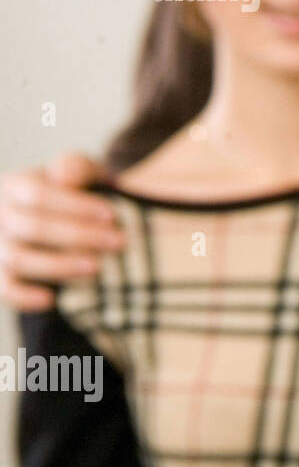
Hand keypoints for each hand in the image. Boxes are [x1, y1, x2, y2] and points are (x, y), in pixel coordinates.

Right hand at [0, 153, 123, 311]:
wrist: (70, 222)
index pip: (38, 194)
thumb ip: (78, 167)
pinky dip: (23, 296)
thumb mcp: (84, 174)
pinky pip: (3, 287)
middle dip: (78, 236)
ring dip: (57, 265)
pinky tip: (52, 300)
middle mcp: (0, 215)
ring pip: (15, 258)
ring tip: (96, 268)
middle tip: (119, 242)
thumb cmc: (79, 194)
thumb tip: (64, 175)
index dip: (76, 206)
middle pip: (31, 227)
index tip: (113, 215)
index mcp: (15, 185)